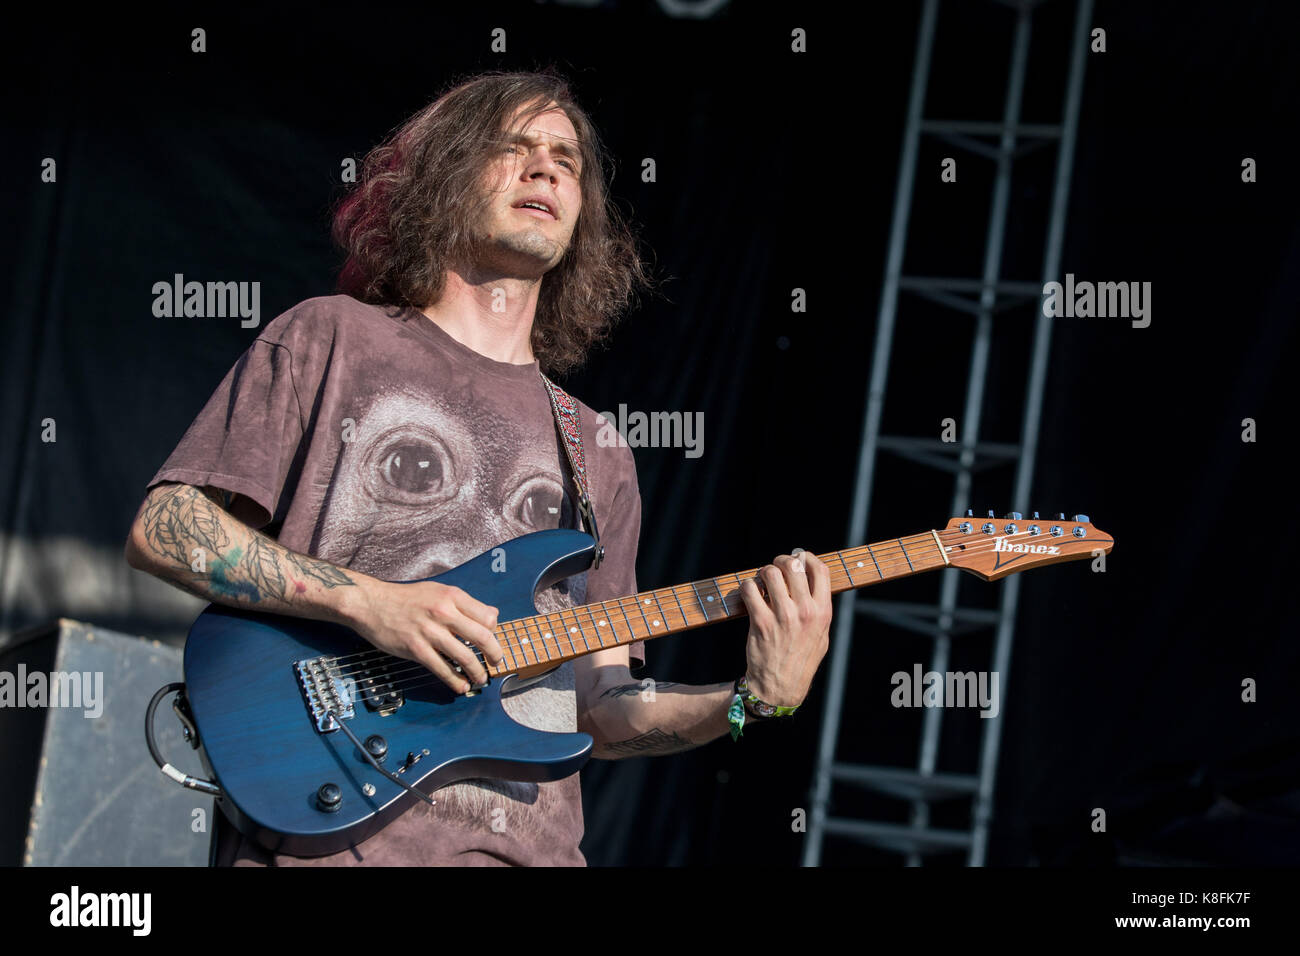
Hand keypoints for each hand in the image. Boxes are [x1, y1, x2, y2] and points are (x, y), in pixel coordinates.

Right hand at [351, 579, 503, 693]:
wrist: (372, 603)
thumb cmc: (406, 598)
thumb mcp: (438, 591)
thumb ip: (464, 603)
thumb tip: (492, 615)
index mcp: (452, 596)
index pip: (487, 616)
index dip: (494, 630)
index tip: (491, 639)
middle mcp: (443, 612)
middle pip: (482, 637)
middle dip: (494, 654)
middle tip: (496, 662)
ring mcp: (430, 632)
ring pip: (465, 657)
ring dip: (477, 672)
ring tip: (480, 678)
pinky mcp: (416, 649)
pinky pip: (443, 670)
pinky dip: (456, 681)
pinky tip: (461, 686)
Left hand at [738, 550, 832, 707]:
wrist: (780, 687)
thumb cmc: (801, 659)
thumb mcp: (822, 635)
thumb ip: (819, 608)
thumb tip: (810, 578)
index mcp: (823, 612)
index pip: (820, 570)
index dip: (807, 557)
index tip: (798, 557)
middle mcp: (805, 611)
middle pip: (793, 565)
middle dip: (780, 562)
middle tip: (774, 570)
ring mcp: (783, 616)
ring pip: (770, 572)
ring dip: (762, 573)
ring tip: (761, 582)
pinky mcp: (761, 621)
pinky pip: (751, 588)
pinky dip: (747, 587)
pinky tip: (750, 594)